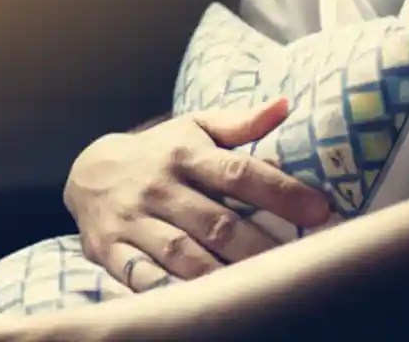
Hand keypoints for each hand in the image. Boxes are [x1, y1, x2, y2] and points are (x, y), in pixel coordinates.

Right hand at [63, 97, 329, 289]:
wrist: (88, 172)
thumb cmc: (158, 153)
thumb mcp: (193, 128)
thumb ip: (239, 123)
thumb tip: (285, 104)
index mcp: (185, 154)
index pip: (238, 172)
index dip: (280, 192)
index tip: (320, 210)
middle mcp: (160, 187)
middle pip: (216, 222)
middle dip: (260, 245)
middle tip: (301, 264)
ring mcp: (134, 221)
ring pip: (182, 254)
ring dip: (222, 275)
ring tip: (260, 291)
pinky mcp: (111, 250)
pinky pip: (142, 276)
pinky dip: (168, 291)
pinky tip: (200, 304)